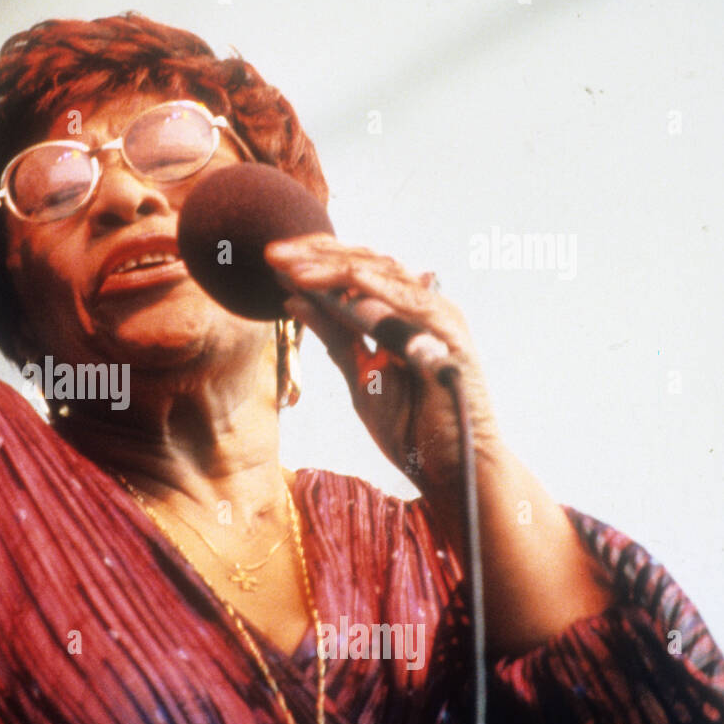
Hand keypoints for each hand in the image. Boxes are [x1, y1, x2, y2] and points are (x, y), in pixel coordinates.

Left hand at [265, 234, 503, 504]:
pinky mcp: (453, 339)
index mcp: (402, 312)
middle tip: (272, 254)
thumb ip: (335, 337)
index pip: (356, 270)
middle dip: (316, 256)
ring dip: (335, 269)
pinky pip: (412, 306)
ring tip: (292, 268)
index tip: (271, 259)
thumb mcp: (359, 376)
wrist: (450, 470)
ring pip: (384, 276)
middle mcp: (423, 307)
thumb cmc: (411, 427)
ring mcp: (440, 319)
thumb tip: (294, 300)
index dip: (314, 260)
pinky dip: (378, 292)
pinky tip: (344, 282)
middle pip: (367, 263)